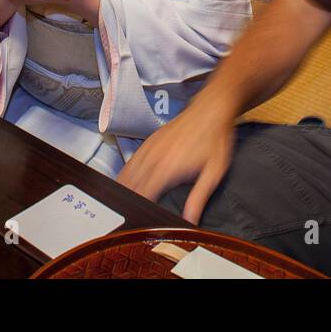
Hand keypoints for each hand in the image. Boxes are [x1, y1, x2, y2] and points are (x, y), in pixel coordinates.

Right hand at [118, 94, 237, 224]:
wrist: (211, 109)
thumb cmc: (215, 140)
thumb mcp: (213, 172)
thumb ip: (198, 198)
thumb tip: (189, 221)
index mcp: (167, 169)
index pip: (144, 195)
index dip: (137, 210)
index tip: (134, 222)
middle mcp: (154, 158)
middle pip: (132, 185)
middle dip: (126, 201)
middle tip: (122, 217)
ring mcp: (150, 148)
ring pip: (128, 172)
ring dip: (122, 188)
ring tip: (116, 204)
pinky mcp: (150, 140)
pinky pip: (131, 160)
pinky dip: (125, 173)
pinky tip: (122, 181)